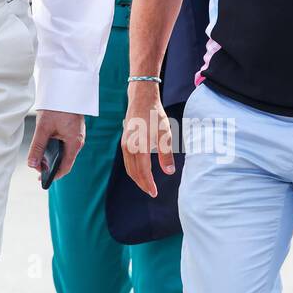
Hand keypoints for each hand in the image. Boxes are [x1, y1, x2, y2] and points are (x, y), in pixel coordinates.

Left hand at [27, 110, 83, 182]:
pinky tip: (44, 148)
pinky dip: (55, 149)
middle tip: (36, 168)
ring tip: (37, 159)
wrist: (66, 88)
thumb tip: (32, 164)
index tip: (42, 180)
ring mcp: (76, 136)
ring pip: (64, 153)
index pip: (66, 166)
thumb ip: (37, 146)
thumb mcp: (44, 127)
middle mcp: (77, 141)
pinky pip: (64, 145)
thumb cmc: (57, 106)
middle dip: (51, 166)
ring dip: (52, 157)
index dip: (54, 175)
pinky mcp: (72, 131)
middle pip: (65, 161)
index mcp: (74, 142)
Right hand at [122, 80, 175, 197]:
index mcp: (140, 146)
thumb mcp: (166, 135)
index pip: (143, 172)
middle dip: (142, 184)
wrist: (142, 100)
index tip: (154, 193)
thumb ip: (166, 155)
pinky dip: (133, 169)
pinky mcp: (124, 141)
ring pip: (128, 167)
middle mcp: (129, 147)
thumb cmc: (155, 116)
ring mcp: (124, 144)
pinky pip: (127, 160)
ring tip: (146, 184)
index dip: (149, 184)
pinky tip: (141, 171)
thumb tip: (169, 172)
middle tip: (151, 192)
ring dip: (137, 178)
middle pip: (133, 172)